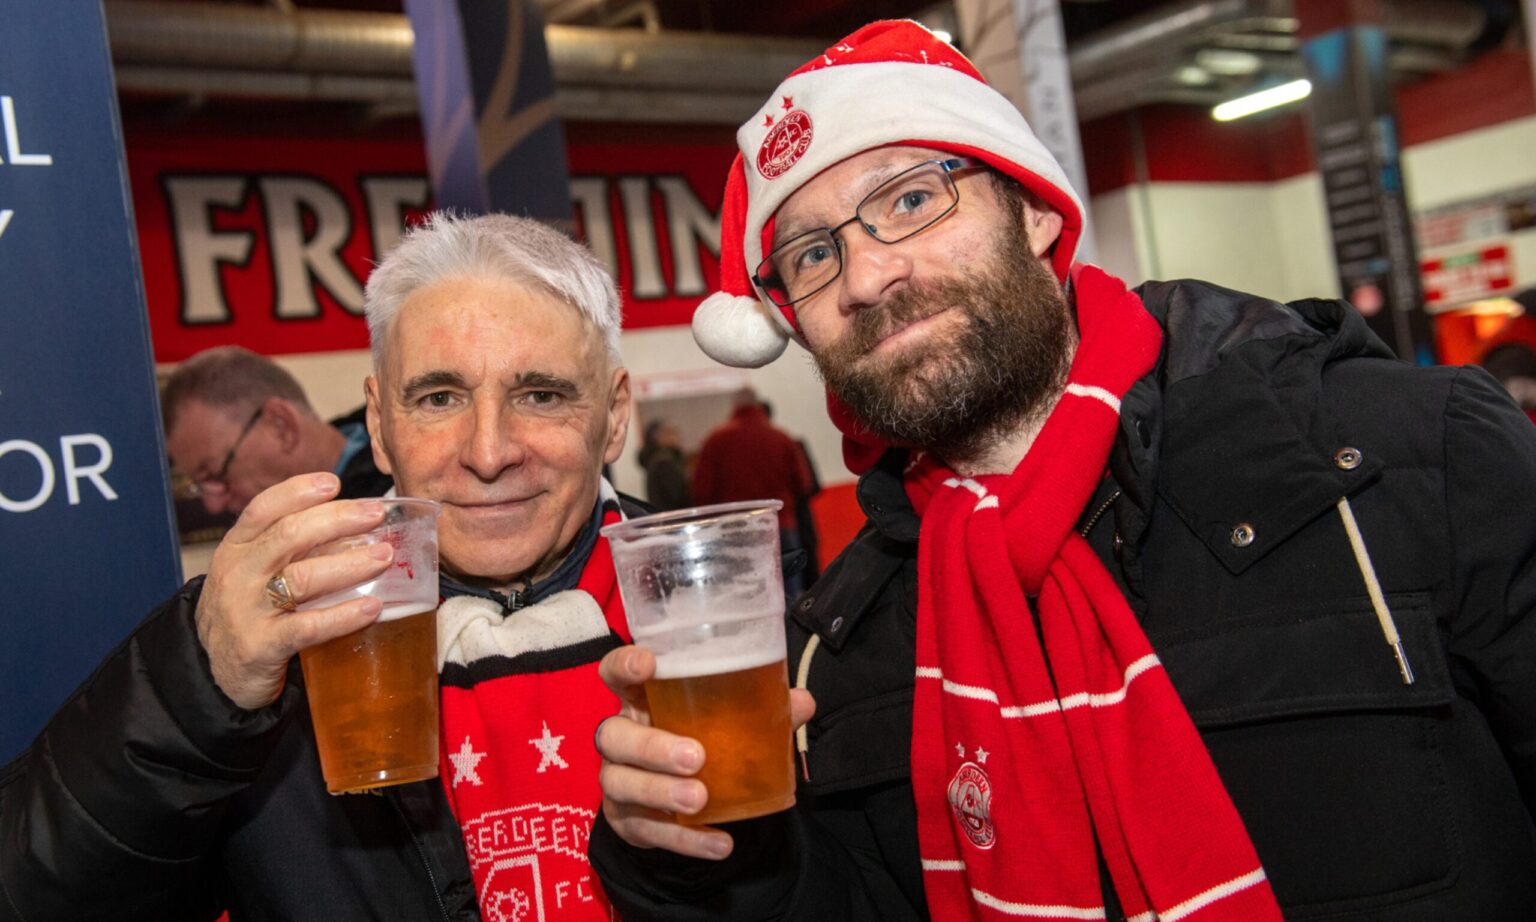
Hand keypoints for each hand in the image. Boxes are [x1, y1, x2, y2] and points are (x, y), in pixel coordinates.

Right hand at [194, 473, 393, 708]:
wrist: (215, 670)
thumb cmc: (248, 609)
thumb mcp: (253, 570)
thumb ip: (289, 546)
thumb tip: (354, 521)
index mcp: (237, 547)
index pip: (263, 508)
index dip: (298, 491)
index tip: (335, 482)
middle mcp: (238, 573)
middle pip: (289, 535)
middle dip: (338, 520)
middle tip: (376, 515)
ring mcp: (247, 610)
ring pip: (302, 577)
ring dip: (350, 564)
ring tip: (385, 557)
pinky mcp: (261, 646)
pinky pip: (307, 627)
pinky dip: (343, 616)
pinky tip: (372, 607)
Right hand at [595, 645, 815, 859]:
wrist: (671, 800)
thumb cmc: (693, 739)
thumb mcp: (720, 721)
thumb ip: (759, 709)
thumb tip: (802, 702)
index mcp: (640, 700)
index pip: (614, 673)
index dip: (623, 665)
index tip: (647, 663)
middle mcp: (619, 737)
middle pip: (614, 736)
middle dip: (652, 746)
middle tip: (695, 757)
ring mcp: (617, 780)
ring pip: (623, 784)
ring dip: (661, 792)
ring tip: (699, 800)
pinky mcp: (626, 822)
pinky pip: (650, 831)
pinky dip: (686, 840)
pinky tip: (719, 843)